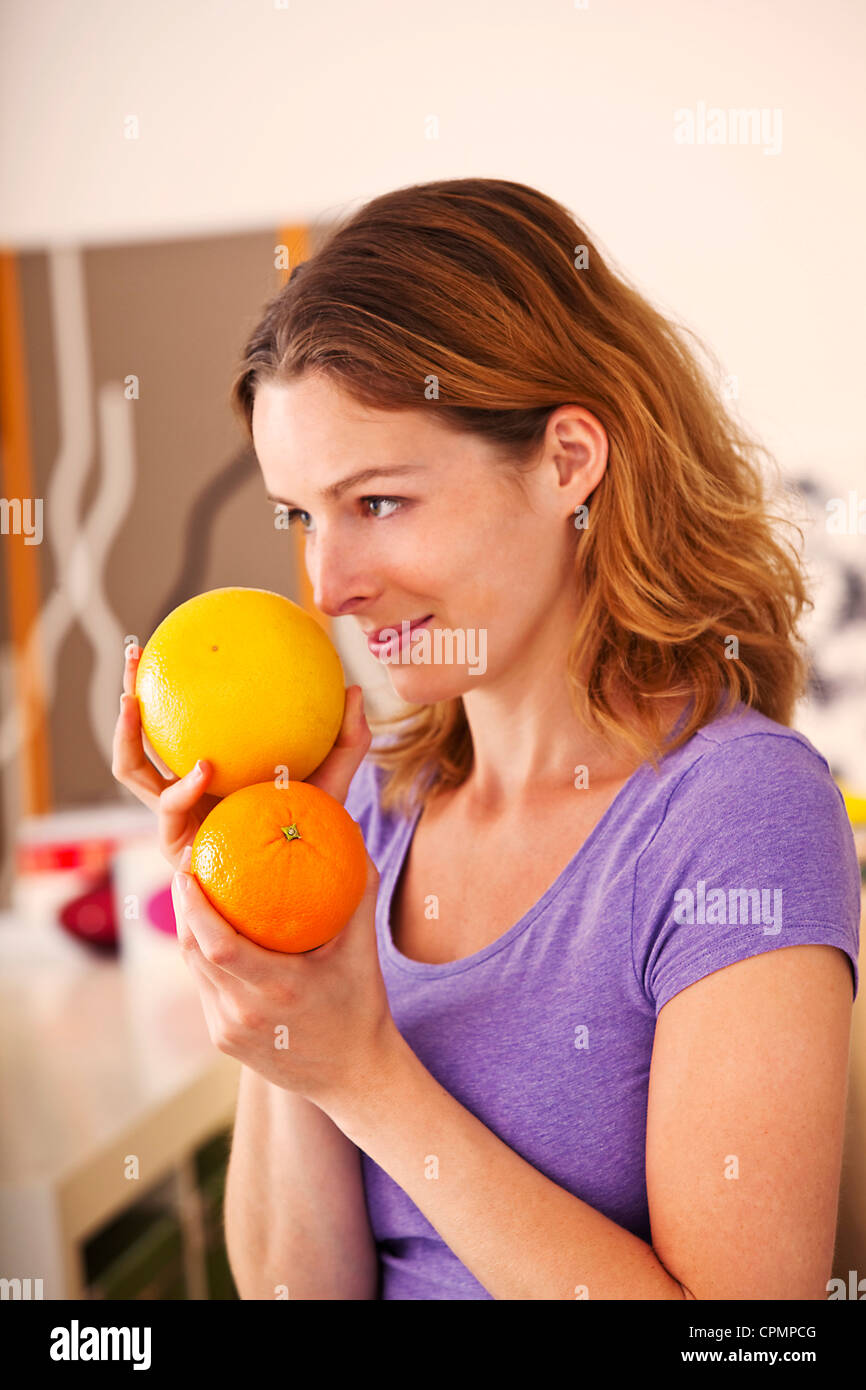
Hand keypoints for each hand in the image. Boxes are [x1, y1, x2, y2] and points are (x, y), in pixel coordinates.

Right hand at [112, 638, 370, 872]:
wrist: (308, 888)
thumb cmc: (313, 831)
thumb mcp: (330, 781)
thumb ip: (345, 741)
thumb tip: (353, 687)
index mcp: (205, 776)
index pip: (170, 729)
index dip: (159, 693)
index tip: (160, 650)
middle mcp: (180, 796)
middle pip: (135, 743)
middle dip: (126, 703)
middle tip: (134, 664)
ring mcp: (173, 821)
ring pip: (130, 772)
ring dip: (126, 737)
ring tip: (136, 705)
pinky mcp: (177, 847)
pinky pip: (171, 808)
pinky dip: (183, 786)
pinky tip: (204, 768)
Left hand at [170, 838, 393, 1107]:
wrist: (355, 1076)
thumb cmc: (362, 1005)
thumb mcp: (364, 949)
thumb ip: (359, 892)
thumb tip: (352, 836)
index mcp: (279, 988)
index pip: (217, 944)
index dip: (194, 906)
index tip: (189, 870)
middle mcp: (246, 1012)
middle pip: (194, 952)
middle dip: (183, 908)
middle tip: (187, 870)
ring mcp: (230, 1030)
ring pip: (194, 970)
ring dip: (187, 932)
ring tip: (192, 895)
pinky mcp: (224, 1039)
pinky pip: (205, 988)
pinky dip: (202, 957)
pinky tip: (208, 932)